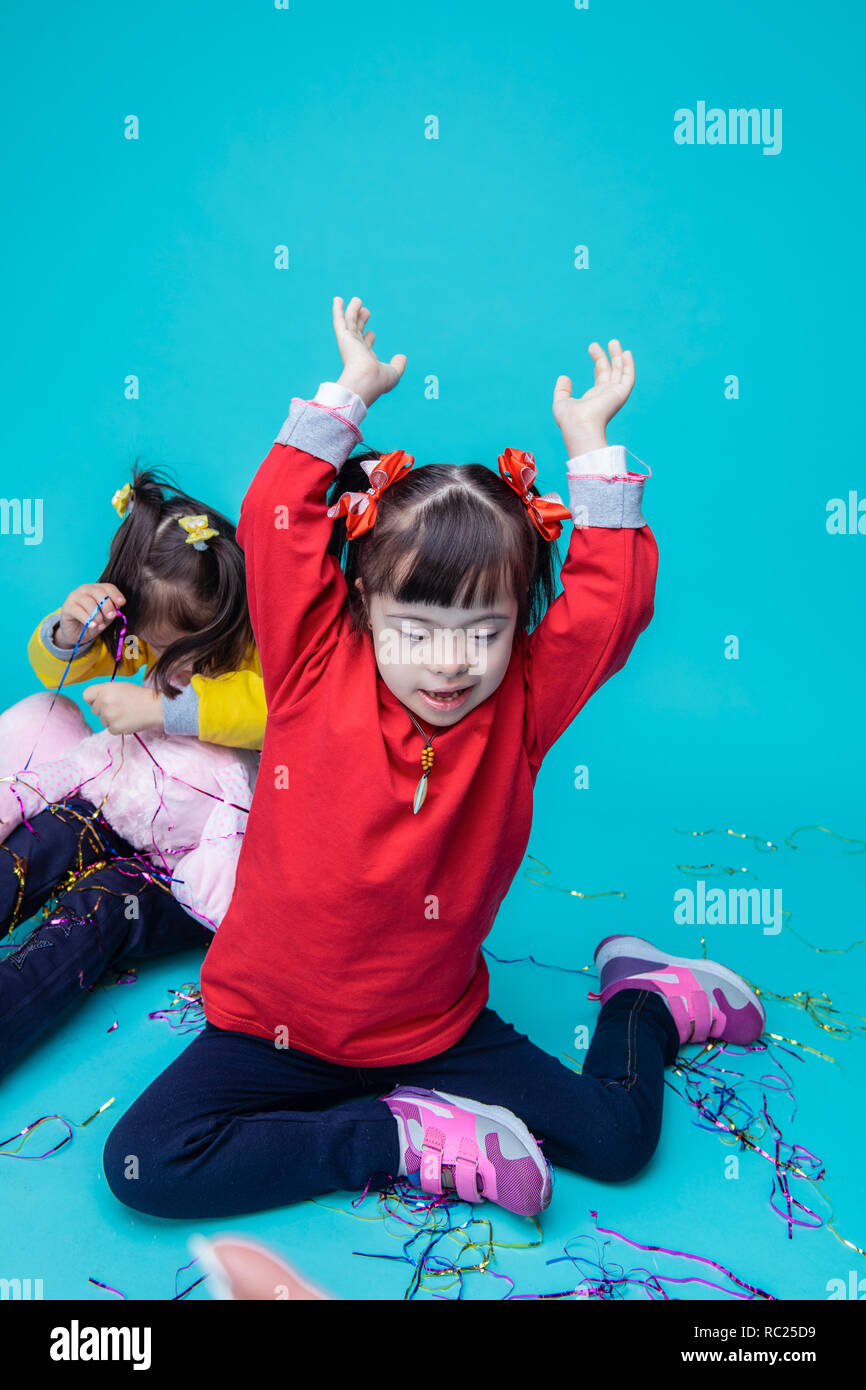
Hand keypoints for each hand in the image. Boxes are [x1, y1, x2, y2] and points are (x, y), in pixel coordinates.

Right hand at [55, 583, 125, 648]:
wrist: (76, 633)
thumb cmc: (93, 621)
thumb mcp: (105, 617)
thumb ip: (111, 612)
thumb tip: (115, 609)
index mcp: (97, 589)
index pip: (108, 587)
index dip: (116, 594)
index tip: (122, 603)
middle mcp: (85, 589)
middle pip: (99, 592)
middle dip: (107, 605)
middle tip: (111, 616)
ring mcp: (75, 596)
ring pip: (89, 602)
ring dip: (97, 615)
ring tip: (100, 625)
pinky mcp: (67, 606)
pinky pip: (78, 611)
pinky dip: (87, 619)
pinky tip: (92, 626)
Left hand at [82, 683, 163, 734]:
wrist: (154, 707)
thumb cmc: (139, 695)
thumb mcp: (120, 687)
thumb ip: (106, 692)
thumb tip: (96, 701)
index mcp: (105, 689)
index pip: (86, 696)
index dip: (93, 699)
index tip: (100, 701)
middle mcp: (104, 702)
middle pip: (94, 710)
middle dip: (104, 710)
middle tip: (119, 708)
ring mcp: (108, 716)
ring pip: (102, 721)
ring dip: (111, 719)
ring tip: (126, 714)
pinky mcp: (115, 728)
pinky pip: (111, 729)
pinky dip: (118, 727)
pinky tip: (128, 721)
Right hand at [332, 295, 406, 406]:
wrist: (366, 379)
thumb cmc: (379, 380)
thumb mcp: (393, 373)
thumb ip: (398, 365)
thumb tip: (402, 357)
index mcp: (365, 359)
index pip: (366, 345)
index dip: (368, 338)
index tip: (372, 334)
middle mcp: (356, 350)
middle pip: (357, 331)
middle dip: (361, 321)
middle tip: (366, 311)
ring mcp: (349, 343)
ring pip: (349, 323)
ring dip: (352, 311)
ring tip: (357, 300)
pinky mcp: (344, 337)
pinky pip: (339, 320)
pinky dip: (337, 309)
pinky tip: (337, 299)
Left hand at [552, 340, 634, 457]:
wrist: (579, 425)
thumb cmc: (569, 419)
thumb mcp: (561, 403)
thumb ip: (562, 391)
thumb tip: (564, 377)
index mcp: (594, 398)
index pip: (600, 377)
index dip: (598, 362)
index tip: (593, 349)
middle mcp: (606, 396)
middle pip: (610, 372)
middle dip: (607, 356)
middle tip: (603, 342)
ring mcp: (614, 395)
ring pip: (620, 372)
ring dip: (618, 357)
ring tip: (613, 342)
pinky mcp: (621, 394)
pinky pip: (628, 378)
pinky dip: (629, 366)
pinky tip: (626, 353)